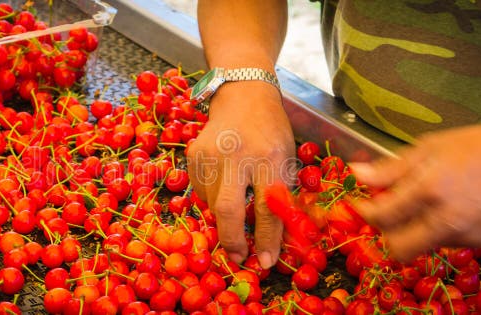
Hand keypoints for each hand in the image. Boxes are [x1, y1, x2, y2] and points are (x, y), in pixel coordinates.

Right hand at [186, 81, 294, 267]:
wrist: (242, 94)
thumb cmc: (271, 131)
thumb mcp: (286, 159)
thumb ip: (280, 195)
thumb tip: (273, 241)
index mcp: (270, 157)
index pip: (267, 208)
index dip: (266, 240)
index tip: (265, 262)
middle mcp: (238, 155)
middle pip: (229, 210)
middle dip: (233, 240)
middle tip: (239, 255)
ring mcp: (211, 154)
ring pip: (212, 204)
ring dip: (224, 217)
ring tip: (236, 207)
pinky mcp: (193, 154)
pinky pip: (200, 191)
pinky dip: (212, 198)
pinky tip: (223, 185)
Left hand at [350, 114, 480, 261]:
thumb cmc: (479, 146)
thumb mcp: (430, 147)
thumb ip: (391, 167)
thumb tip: (356, 173)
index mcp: (430, 187)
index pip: (382, 215)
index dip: (364, 212)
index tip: (359, 205)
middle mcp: (446, 217)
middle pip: (398, 248)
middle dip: (385, 235)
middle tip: (386, 214)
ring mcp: (465, 233)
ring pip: (421, 246)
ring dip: (412, 230)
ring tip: (424, 201)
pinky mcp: (478, 241)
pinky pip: (443, 242)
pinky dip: (435, 229)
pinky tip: (447, 206)